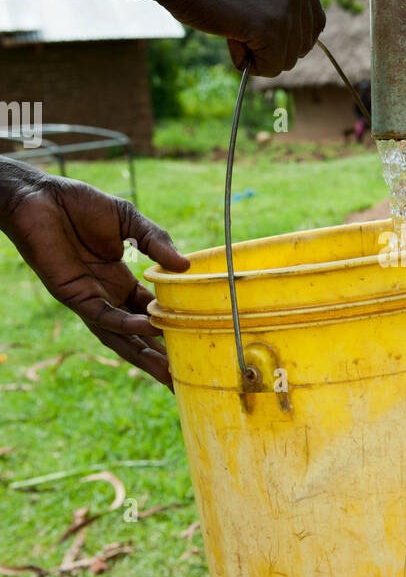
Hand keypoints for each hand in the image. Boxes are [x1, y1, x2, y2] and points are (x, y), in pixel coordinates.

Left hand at [1, 170, 188, 387]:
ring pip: (120, 335)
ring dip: (143, 354)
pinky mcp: (72, 295)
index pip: (151, 312)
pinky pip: (102, 315)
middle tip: (183, 381)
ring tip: (169, 372)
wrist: (40, 195)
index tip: (195, 345)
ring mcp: (90, 298)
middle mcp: (107, 295)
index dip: (171, 328)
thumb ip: (156, 241)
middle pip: (137, 334)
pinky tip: (148, 327)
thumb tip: (184, 266)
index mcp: (120, 281)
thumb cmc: (80, 204)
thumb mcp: (129, 221)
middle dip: (159, 358)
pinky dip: (125, 323)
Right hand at [157, 0, 325, 77]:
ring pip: (287, 58)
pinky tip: (229, 38)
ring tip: (230, 29)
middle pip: (303, 43)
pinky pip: (271, 66)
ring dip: (258, 55)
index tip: (263, 37)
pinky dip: (248, 63)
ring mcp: (288, 3)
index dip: (288, 37)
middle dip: (272, 47)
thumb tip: (281, 33)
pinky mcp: (271, 26)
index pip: (313, 19)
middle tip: (239, 31)